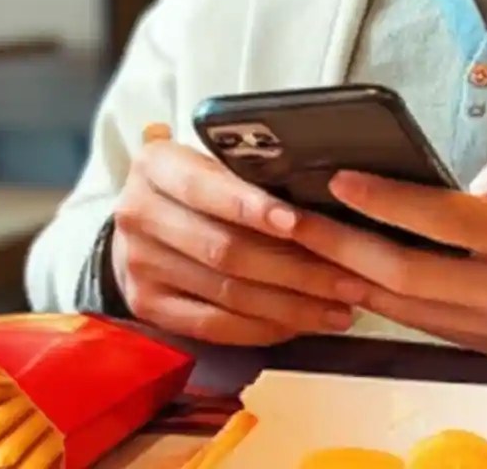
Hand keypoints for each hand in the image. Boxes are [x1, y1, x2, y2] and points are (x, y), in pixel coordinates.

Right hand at [111, 138, 368, 345]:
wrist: (139, 225)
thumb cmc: (194, 186)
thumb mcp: (208, 160)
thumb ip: (248, 172)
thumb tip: (323, 195)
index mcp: (154, 166)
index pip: (204, 189)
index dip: (251, 207)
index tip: (297, 222)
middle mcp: (138, 214)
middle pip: (224, 249)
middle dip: (295, 268)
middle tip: (349, 279)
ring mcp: (139, 265)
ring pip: (227, 292)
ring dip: (291, 305)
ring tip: (340, 307)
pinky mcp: (147, 306)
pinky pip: (214, 326)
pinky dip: (264, 328)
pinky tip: (301, 324)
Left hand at [291, 135, 486, 384]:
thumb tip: (459, 182)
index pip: (445, 220)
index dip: (385, 200)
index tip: (339, 180)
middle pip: (405, 274)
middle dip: (340, 246)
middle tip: (292, 219)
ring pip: (403, 307)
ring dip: (346, 278)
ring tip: (302, 247)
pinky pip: (420, 324)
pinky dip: (377, 300)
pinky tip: (345, 275)